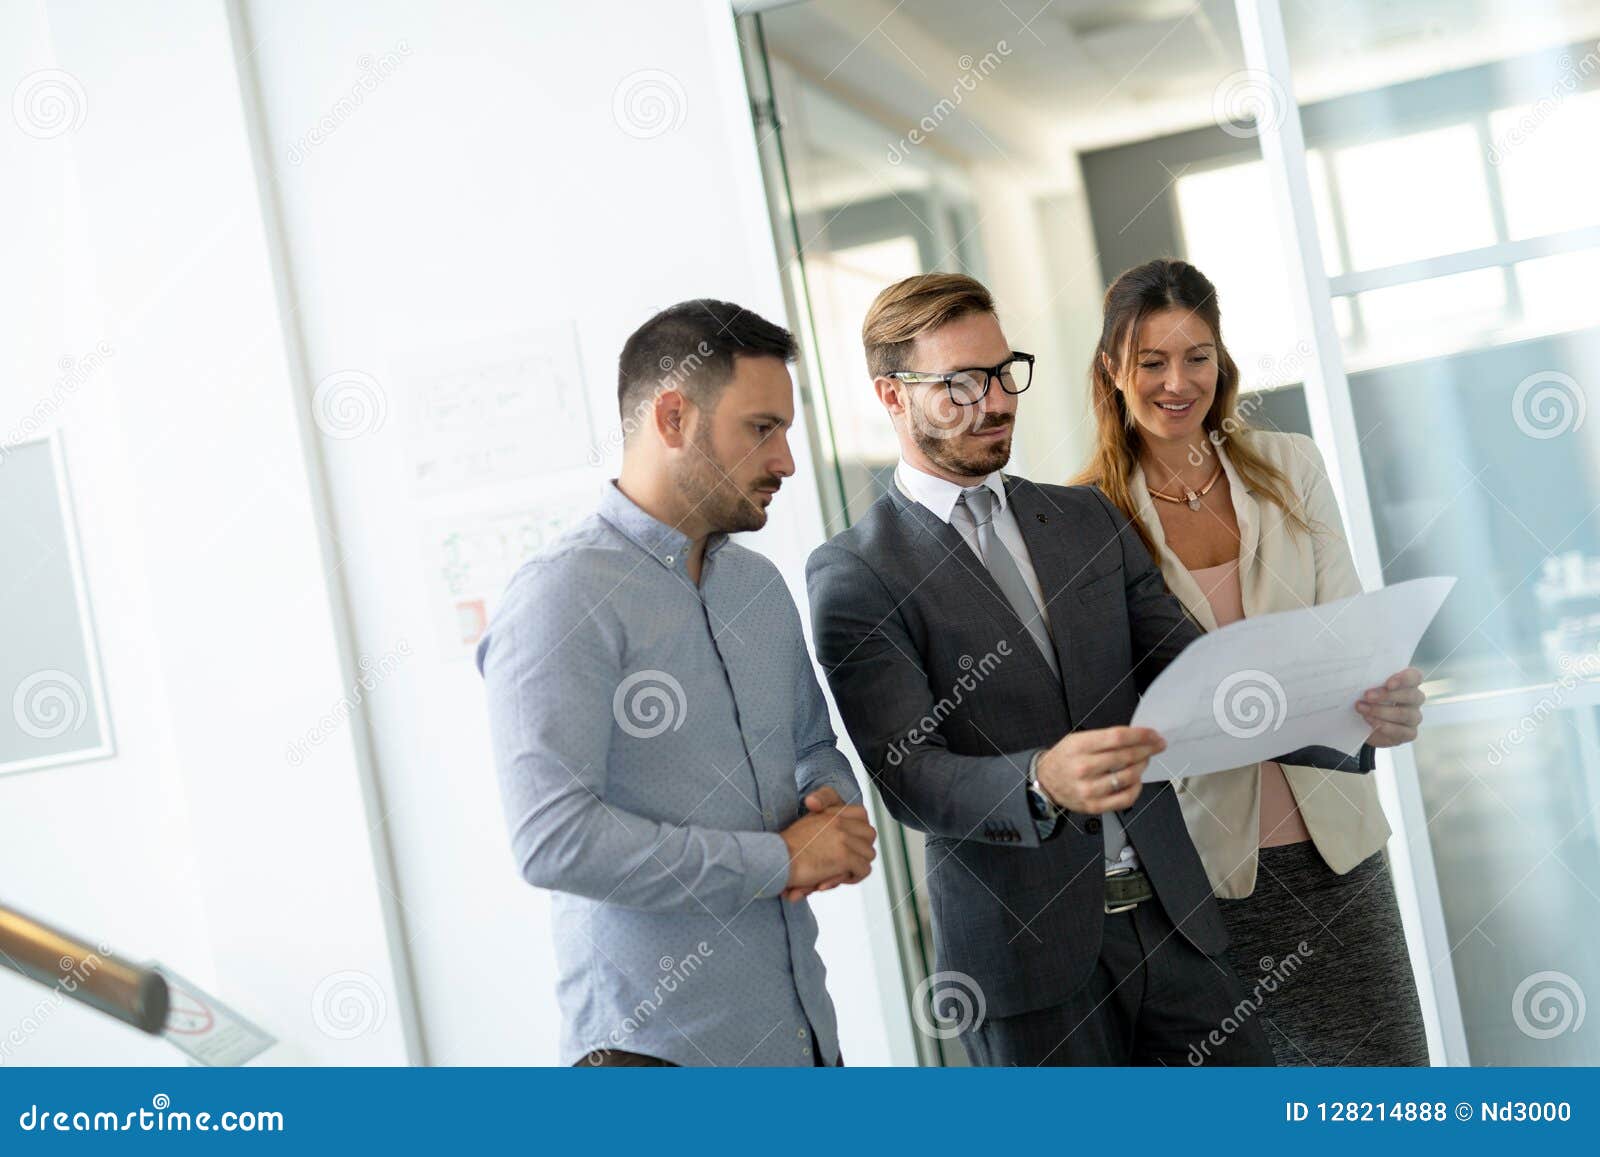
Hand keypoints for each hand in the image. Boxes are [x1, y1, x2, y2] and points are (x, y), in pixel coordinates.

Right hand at [779, 790, 875, 902]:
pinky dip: (852, 878)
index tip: (846, 845)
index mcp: (830, 812)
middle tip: (844, 864)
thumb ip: (822, 826)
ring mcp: (843, 837)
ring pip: (868, 854)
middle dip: (861, 850)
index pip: (860, 815)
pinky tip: (830, 881)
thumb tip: (814, 805)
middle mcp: (839, 821)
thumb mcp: (805, 827)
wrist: (774, 858)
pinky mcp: (844, 855)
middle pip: (869, 834)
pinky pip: (863, 869)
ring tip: (835, 875)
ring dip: (856, 867)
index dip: (857, 831)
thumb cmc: (783, 849)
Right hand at [1034, 726, 1165, 814]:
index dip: (1141, 735)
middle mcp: (1084, 768)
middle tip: (1157, 746)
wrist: (1046, 781)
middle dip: (1147, 749)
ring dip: (1142, 766)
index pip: (1117, 737)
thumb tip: (1137, 738)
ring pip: (1128, 777)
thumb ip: (1105, 738)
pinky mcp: (1094, 806)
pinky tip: (1136, 780)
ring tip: (1144, 761)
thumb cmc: (1065, 758)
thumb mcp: (1078, 739)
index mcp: (1079, 746)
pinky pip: (1125, 798)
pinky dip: (1136, 788)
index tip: (1153, 735)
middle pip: (1125, 756)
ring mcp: (1089, 789)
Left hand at [1357, 666, 1424, 747]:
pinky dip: (1386, 727)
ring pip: (1405, 714)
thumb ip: (1368, 680)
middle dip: (1387, 695)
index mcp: (1408, 682)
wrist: (1363, 723)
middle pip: (1411, 695)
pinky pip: (1403, 731)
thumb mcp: (1366, 687)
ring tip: (1363, 709)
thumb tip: (1357, 675)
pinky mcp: (1410, 733)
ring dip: (1382, 712)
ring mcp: (1414, 717)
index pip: (1415, 676)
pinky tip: (1372, 722)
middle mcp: (1415, 699)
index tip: (1388, 684)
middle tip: (1367, 696)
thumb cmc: (1368, 699)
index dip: (1404, 679)